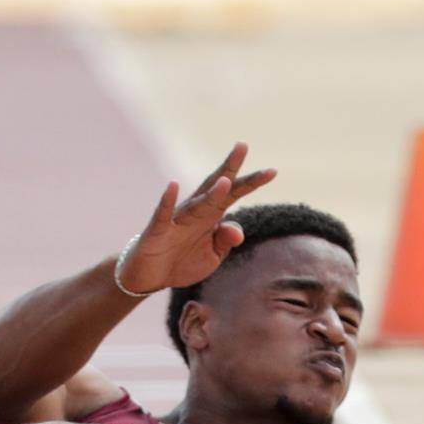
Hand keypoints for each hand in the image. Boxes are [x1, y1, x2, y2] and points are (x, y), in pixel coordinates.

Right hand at [116, 142, 275, 293]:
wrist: (149, 277)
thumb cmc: (182, 261)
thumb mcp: (212, 256)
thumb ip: (226, 241)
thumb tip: (238, 231)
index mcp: (211, 216)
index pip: (234, 194)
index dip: (252, 182)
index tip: (273, 171)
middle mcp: (196, 212)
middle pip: (215, 186)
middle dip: (230, 168)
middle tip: (243, 145)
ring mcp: (177, 220)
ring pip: (196, 203)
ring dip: (210, 192)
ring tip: (225, 180)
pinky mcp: (157, 231)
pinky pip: (163, 214)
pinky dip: (168, 200)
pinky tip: (173, 185)